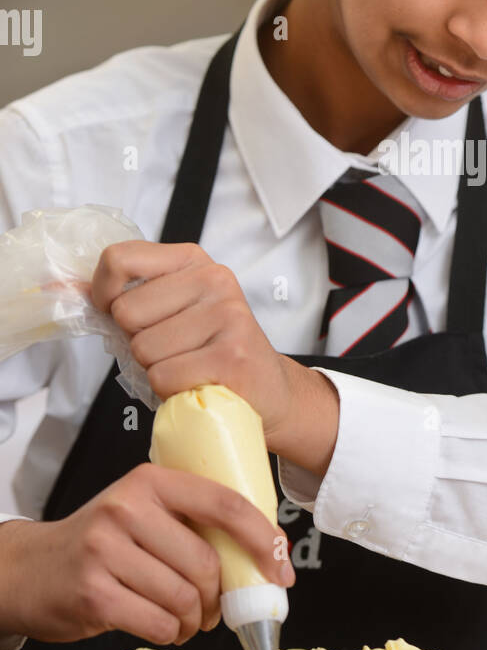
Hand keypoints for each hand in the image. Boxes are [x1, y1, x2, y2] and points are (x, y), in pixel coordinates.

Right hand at [0, 464, 293, 645]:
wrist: (31, 569)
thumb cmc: (101, 542)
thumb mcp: (142, 511)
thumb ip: (188, 520)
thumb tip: (263, 554)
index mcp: (150, 480)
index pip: (224, 504)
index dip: (262, 538)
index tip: (281, 568)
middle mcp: (127, 508)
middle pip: (206, 563)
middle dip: (219, 596)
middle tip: (214, 608)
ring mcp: (106, 550)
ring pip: (184, 597)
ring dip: (195, 619)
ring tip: (186, 619)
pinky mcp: (94, 593)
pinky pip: (157, 622)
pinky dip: (170, 632)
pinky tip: (164, 627)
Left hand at [90, 240, 294, 450]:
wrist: (266, 388)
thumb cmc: (208, 349)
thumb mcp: (168, 308)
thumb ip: (120, 294)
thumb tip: (56, 286)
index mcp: (192, 260)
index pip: (118, 258)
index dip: (104, 294)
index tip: (119, 313)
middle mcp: (214, 279)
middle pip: (126, 313)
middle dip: (138, 342)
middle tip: (174, 348)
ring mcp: (227, 315)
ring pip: (143, 350)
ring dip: (157, 370)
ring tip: (190, 366)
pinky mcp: (232, 355)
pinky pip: (164, 377)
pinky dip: (172, 390)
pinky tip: (199, 382)